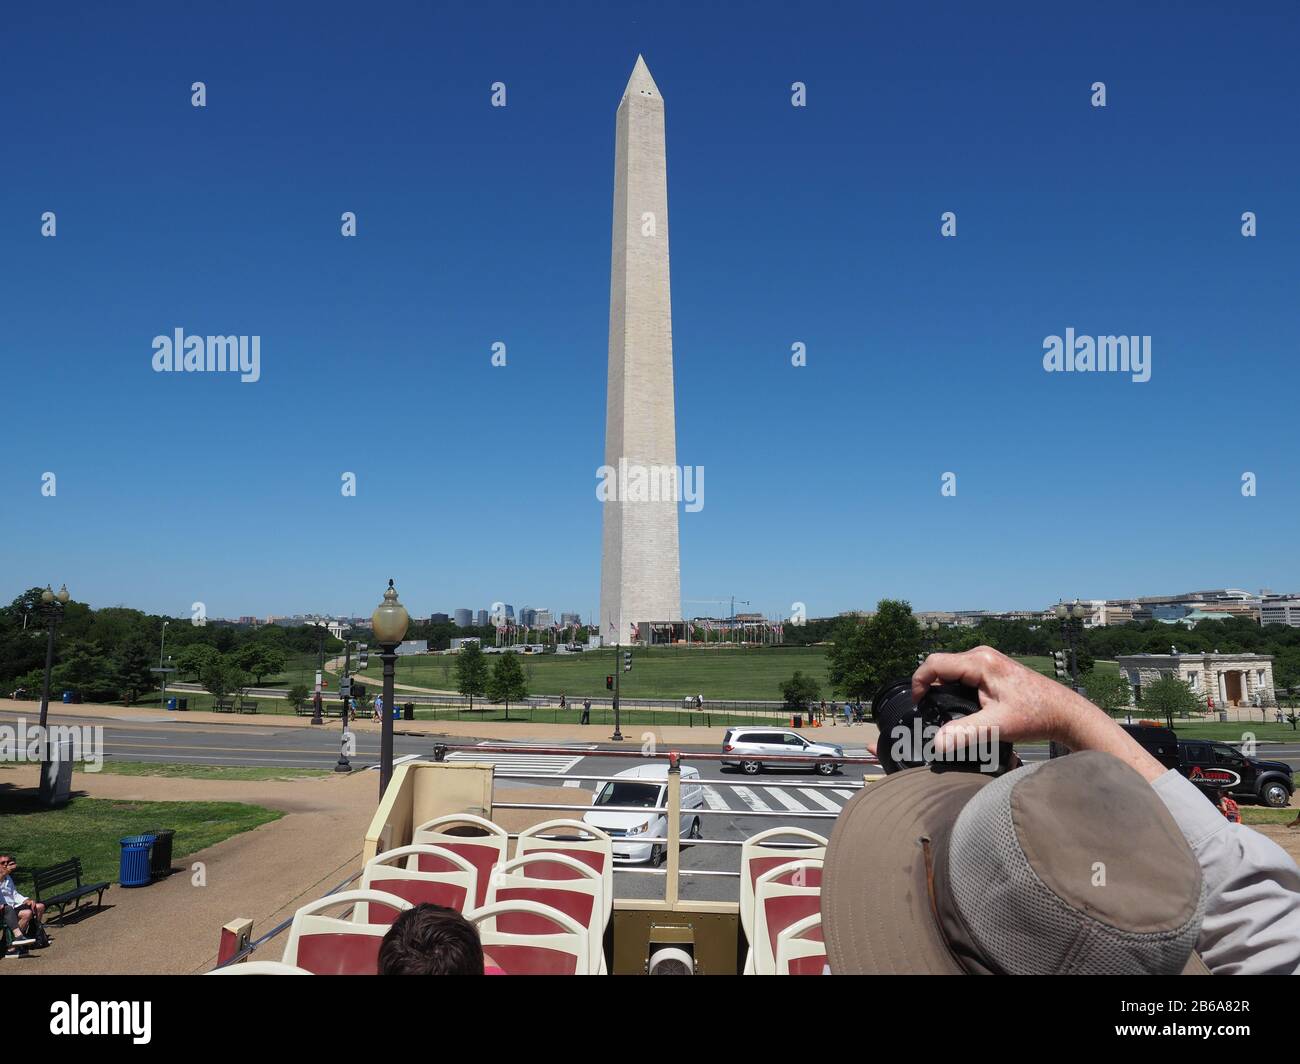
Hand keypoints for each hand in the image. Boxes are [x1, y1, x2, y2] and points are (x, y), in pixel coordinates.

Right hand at [910, 646, 1165, 782]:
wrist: (1064, 712)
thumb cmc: (1036, 715)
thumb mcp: (998, 726)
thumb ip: (965, 733)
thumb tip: (937, 744)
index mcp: (980, 662)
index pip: (934, 663)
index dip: (918, 682)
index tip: (916, 704)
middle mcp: (981, 655)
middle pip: (941, 665)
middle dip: (930, 687)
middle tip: (928, 712)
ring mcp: (987, 661)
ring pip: (951, 670)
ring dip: (943, 689)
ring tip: (942, 712)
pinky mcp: (992, 669)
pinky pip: (963, 675)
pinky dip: (955, 689)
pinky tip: (960, 709)